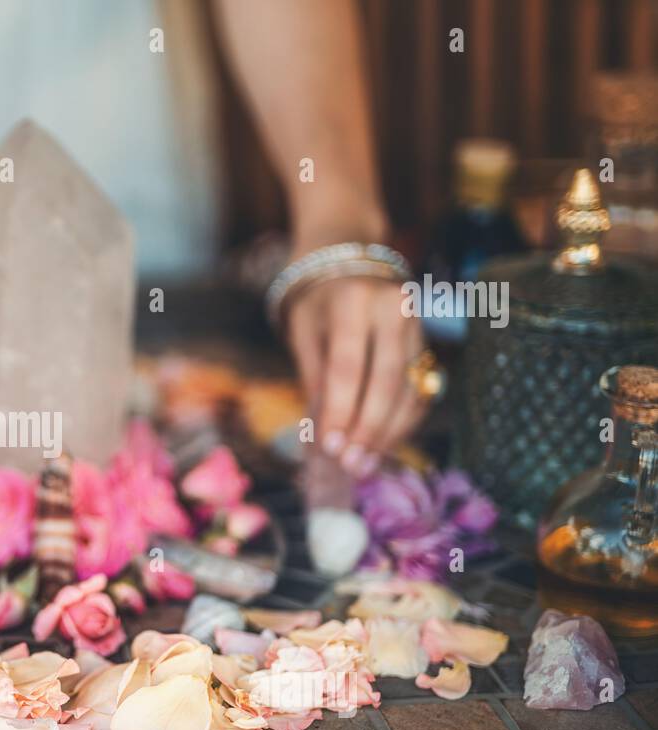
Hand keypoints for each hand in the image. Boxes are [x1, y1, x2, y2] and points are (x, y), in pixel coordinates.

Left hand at [285, 275, 426, 475]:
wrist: (349, 260)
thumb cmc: (316, 303)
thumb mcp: (304, 333)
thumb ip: (316, 380)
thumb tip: (324, 436)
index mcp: (352, 301)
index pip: (348, 367)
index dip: (341, 411)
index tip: (330, 448)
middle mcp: (393, 308)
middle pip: (386, 381)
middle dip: (368, 430)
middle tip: (351, 465)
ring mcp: (417, 323)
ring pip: (410, 389)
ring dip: (389, 433)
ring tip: (365, 465)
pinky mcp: (427, 340)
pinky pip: (420, 389)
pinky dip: (403, 422)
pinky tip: (383, 445)